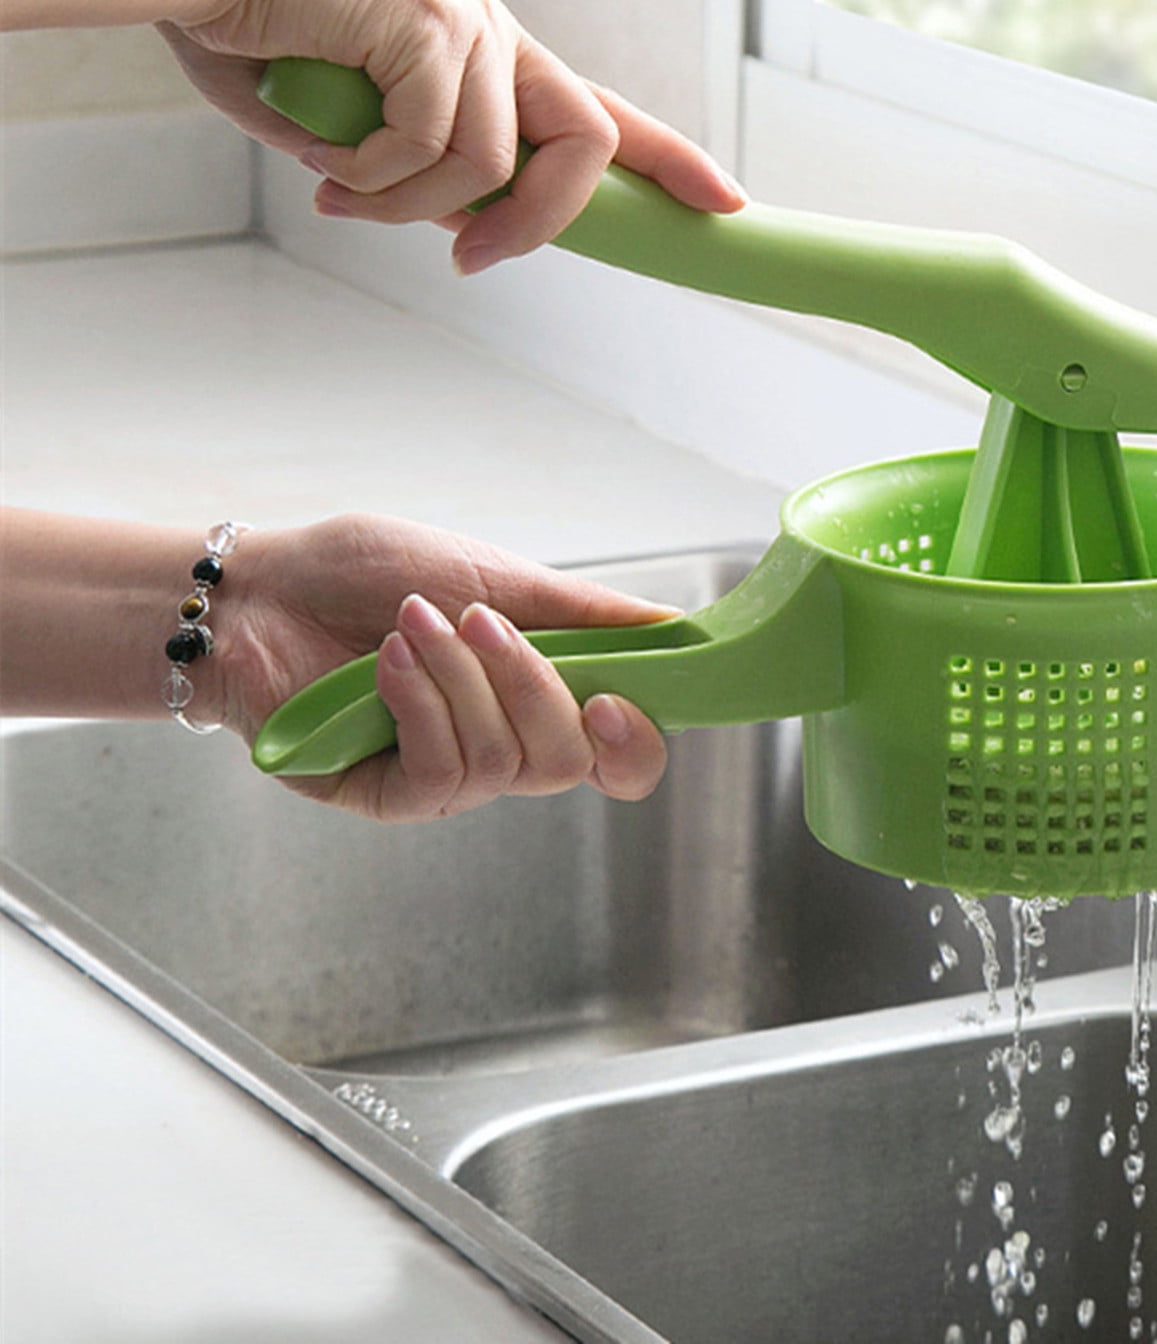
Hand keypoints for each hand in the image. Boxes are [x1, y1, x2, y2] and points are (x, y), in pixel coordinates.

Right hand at [157, 0, 743, 271]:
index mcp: (499, 67)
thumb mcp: (375, 139)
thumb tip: (469, 232)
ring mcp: (468, 26)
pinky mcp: (427, 22)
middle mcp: (498, 40)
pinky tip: (324, 158)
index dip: (673, 162)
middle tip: (466, 261)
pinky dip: (370, 175)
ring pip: (489, 165)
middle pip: (586, 148)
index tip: (728, 203)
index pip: (606, 116)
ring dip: (407, 206)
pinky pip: (426, 146)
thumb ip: (433, 180)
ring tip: (340, 190)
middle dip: (538, 223)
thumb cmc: (284, 56)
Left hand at [218, 514, 671, 820]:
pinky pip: (438, 773)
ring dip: (460, 680)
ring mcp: (447, 777)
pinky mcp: (388, 796)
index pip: (620, 756)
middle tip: (482, 621)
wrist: (268, 587)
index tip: (615, 698)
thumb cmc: (374, 575)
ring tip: (413, 622)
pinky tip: (387, 662)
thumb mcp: (496, 575)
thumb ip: (586, 612)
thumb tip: (675, 629)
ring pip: (503, 762)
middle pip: (570, 761)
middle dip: (532, 685)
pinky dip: (420, 705)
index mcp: (541, 699)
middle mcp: (504, 748)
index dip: (635, 743)